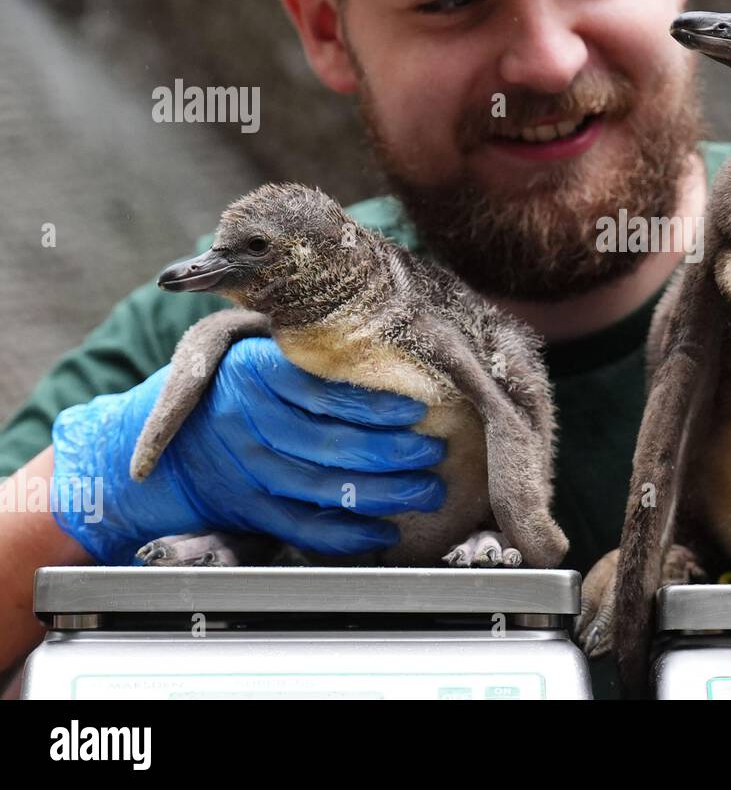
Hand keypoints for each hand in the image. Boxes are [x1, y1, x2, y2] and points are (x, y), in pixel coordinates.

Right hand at [50, 336, 445, 563]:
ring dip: (383, 495)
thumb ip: (302, 337)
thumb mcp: (250, 339)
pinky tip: (384, 532)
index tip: (419, 408)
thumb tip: (384, 321)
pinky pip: (300, 527)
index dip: (375, 405)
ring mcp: (245, 469)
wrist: (168, 437)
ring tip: (427, 491)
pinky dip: (345, 536)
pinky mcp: (248, 507)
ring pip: (322, 488)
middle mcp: (246, 421)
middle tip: (435, 453)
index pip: (323, 391)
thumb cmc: (233, 376)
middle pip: (330, 444)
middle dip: (394, 454)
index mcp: (252, 371)